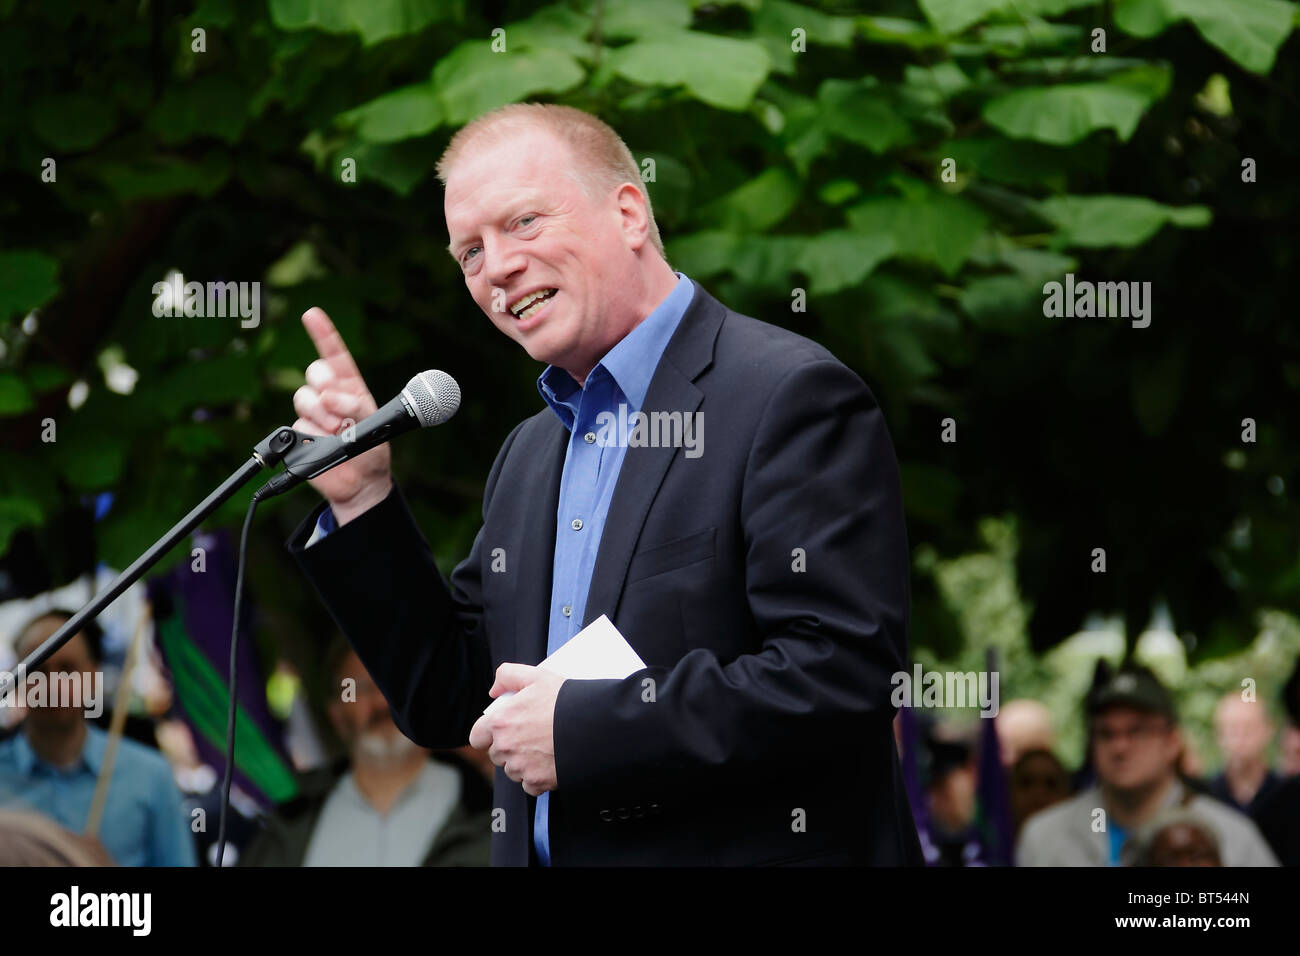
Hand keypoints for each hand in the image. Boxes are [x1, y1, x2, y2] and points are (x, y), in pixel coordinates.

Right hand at [292, 307, 391, 523]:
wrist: (361, 482)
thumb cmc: (372, 449)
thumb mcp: (374, 423)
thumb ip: (355, 405)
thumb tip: (327, 397)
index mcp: (349, 387)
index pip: (335, 355)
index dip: (323, 333)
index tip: (311, 314)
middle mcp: (328, 396)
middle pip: (314, 372)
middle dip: (326, 386)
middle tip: (342, 412)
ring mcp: (311, 414)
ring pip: (303, 398)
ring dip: (322, 414)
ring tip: (337, 431)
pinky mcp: (298, 434)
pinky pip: (299, 425)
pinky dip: (315, 436)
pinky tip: (326, 446)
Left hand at [469, 664, 563, 796]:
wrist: (593, 726)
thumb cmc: (565, 701)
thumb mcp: (536, 677)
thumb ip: (508, 676)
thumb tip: (494, 691)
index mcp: (501, 722)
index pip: (477, 737)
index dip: (487, 734)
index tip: (499, 731)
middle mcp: (506, 748)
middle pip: (496, 754)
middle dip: (509, 747)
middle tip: (530, 736)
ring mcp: (520, 767)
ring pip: (513, 770)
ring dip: (523, 763)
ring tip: (543, 748)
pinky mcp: (537, 782)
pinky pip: (529, 785)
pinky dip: (537, 778)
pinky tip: (550, 762)